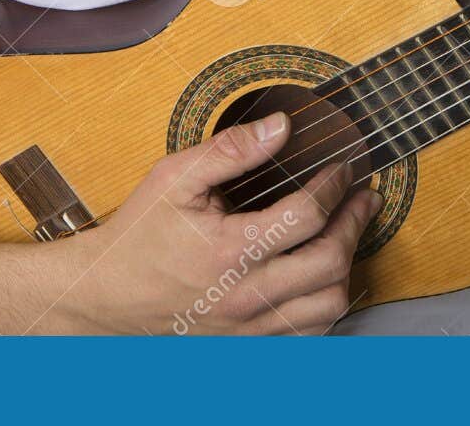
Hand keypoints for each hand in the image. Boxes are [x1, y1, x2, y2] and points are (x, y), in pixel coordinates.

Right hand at [55, 112, 379, 334]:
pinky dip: (327, 304)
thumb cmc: (139, 237)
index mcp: (231, 250)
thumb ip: (230, 149)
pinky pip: (309, 333)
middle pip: (330, 263)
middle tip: (363, 197)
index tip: (342, 169)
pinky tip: (325, 276)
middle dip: (355, 223)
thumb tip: (280, 126)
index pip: (308, 216)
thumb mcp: (175, 178)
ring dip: (348, 266)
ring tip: (349, 234)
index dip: (334, 186)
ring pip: (329, 305)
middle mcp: (247, 295)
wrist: (107, 297)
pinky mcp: (249, 343)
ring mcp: (251, 326)